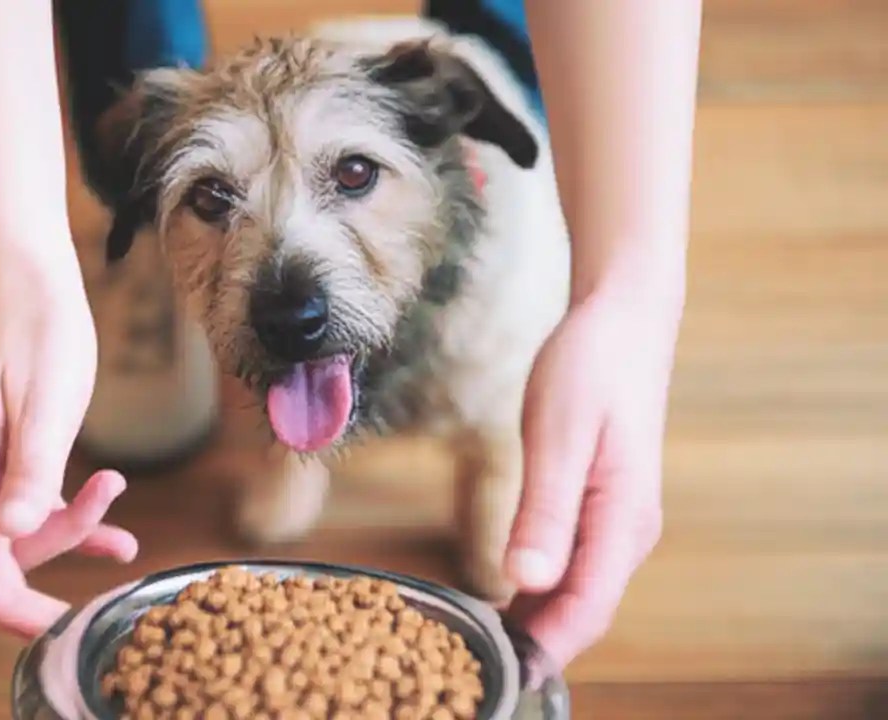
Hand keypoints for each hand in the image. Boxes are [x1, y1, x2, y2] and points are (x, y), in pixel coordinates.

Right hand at [0, 257, 137, 638]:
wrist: (40, 291)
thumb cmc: (38, 336)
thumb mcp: (43, 403)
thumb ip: (31, 468)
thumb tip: (12, 531)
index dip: (6, 611)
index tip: (55, 631)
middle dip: (38, 601)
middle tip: (93, 618)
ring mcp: (1, 477)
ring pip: (27, 546)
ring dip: (72, 551)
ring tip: (125, 543)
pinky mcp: (30, 463)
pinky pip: (49, 517)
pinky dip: (83, 530)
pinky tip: (122, 540)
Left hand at [505, 285, 678, 677]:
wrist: (624, 323)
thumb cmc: (591, 369)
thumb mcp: (559, 435)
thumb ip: (546, 510)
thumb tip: (527, 582)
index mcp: (623, 519)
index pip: (587, 608)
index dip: (545, 648)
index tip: (500, 673)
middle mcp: (627, 532)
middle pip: (583, 610)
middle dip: (534, 644)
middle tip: (469, 664)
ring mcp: (617, 523)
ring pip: (578, 592)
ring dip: (536, 622)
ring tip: (477, 643)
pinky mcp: (601, 509)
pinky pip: (573, 566)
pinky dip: (541, 591)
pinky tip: (504, 600)